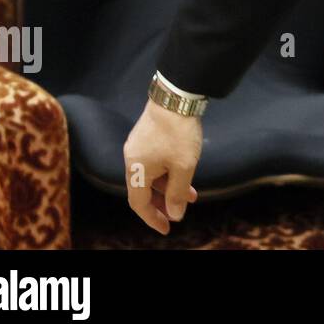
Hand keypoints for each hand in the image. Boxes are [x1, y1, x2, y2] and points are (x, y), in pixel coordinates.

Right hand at [123, 98, 202, 234]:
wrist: (176, 96)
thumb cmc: (178, 132)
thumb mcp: (183, 166)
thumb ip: (177, 192)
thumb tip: (175, 214)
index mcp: (136, 170)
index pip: (138, 203)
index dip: (152, 218)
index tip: (167, 228)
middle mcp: (132, 158)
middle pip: (144, 190)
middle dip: (162, 204)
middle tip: (178, 213)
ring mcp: (138, 145)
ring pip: (152, 174)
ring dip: (169, 186)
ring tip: (191, 194)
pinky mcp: (147, 134)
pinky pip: (155, 161)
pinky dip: (168, 171)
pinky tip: (185, 171)